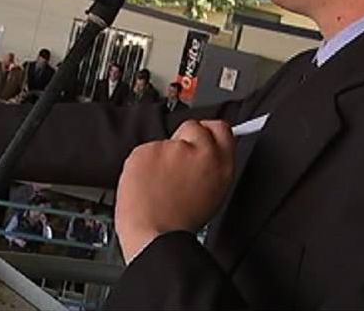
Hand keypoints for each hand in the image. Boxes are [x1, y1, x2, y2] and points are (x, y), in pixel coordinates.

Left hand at [115, 120, 234, 262]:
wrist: (154, 236)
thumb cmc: (181, 223)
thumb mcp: (213, 195)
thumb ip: (211, 167)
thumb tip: (206, 155)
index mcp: (219, 164)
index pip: (220, 128)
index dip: (209, 133)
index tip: (201, 138)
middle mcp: (197, 151)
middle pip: (192, 127)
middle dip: (184, 141)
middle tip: (176, 166)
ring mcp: (169, 149)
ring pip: (165, 143)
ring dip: (161, 158)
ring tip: (159, 186)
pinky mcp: (145, 151)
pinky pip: (145, 152)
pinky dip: (143, 165)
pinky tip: (146, 185)